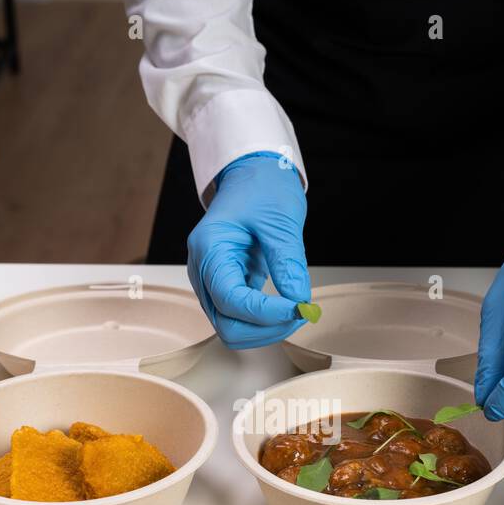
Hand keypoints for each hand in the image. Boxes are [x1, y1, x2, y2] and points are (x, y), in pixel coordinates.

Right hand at [186, 151, 311, 348]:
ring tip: (296, 310)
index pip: (230, 299)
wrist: (251, 174)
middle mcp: (203, 270)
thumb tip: (299, 301)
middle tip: (300, 313)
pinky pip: (240, 318)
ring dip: (266, 329)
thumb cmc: (260, 188)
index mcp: (209, 249)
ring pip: (232, 327)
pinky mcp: (225, 287)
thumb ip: (287, 262)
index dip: (265, 313)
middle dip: (266, 327)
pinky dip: (264, 321)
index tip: (298, 309)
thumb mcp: (280, 220)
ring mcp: (211, 282)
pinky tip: (286, 307)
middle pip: (227, 324)